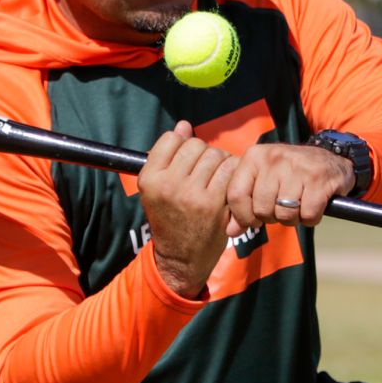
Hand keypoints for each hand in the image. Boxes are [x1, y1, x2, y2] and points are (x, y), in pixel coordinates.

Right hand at [138, 120, 238, 297]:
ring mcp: (192, 194)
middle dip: (203, 153)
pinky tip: (227, 185)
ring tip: (215, 177)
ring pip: (215, 155)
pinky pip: (230, 170)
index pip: (171, 138)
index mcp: (149, 178)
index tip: (185, 159)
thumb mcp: (156, 188)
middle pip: (195, 145)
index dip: (182, 144)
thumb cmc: (170, 218)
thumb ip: (167, 156)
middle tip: (203, 170)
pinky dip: (232, 173)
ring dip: (219, 162)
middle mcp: (168, 184)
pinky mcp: (214, 203)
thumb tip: (184, 125)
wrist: (181, 258)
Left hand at [224, 143, 354, 235]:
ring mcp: (297, 167)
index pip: (236, 195)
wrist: (332, 159)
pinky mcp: (319, 179)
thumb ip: (243, 204)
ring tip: (298, 204)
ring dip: (293, 218)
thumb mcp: (263, 181)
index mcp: (254, 156)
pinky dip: (311, 218)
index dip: (244, 216)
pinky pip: (307, 215)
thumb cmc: (291, 174)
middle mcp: (274, 158)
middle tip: (283, 207)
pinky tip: (313, 204)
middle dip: (272, 217)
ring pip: (284, 214)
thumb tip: (231, 231)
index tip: (255, 218)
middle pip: (261, 209)